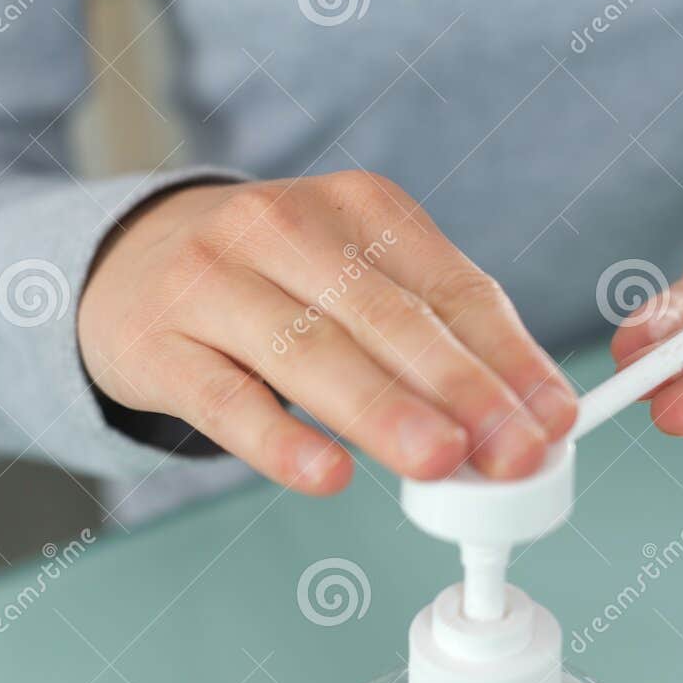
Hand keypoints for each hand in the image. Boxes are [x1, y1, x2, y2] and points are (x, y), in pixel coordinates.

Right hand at [79, 172, 575, 493]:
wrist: (129, 262)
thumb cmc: (273, 281)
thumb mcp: (356, 277)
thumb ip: (434, 336)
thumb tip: (524, 416)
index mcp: (358, 207)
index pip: (451, 286)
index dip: (509, 357)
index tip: (553, 419)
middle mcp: (283, 229)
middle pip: (387, 317)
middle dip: (461, 389)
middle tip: (514, 451)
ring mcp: (211, 282)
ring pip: (310, 353)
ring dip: (382, 411)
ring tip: (441, 459)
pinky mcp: (156, 344)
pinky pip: (225, 399)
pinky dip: (279, 441)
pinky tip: (327, 474)